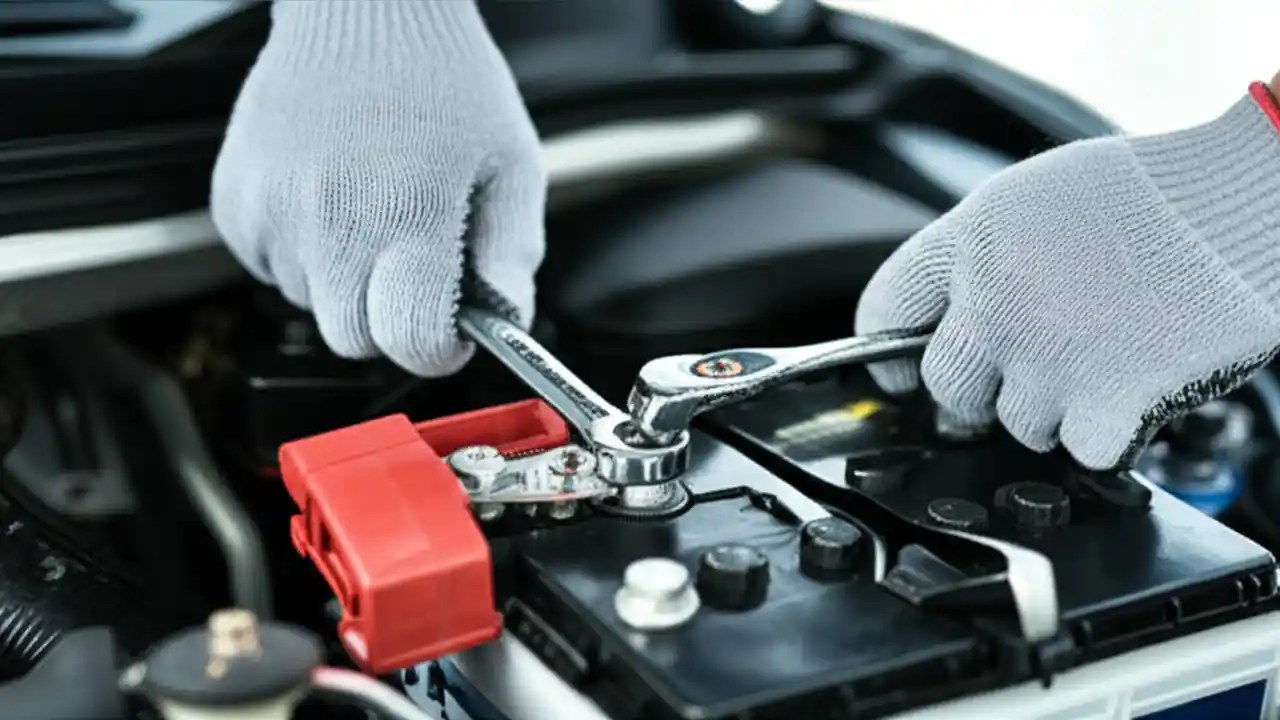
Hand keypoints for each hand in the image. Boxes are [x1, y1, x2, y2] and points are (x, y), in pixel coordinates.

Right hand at [212, 1, 545, 375]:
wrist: (361, 9)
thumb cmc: (444, 81)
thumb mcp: (511, 164)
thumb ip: (512, 253)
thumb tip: (504, 322)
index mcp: (407, 213)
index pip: (410, 341)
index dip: (438, 346)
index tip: (449, 328)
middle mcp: (329, 218)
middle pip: (353, 338)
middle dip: (388, 318)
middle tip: (413, 264)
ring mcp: (272, 211)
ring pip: (309, 304)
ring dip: (343, 281)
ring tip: (369, 208)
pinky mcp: (234, 204)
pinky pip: (270, 270)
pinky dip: (302, 253)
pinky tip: (330, 198)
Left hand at [856, 89, 1279, 468]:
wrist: (1250, 201)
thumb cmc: (1156, 193)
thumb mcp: (1038, 196)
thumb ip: (979, 254)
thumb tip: (946, 314)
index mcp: (971, 239)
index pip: (885, 311)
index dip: (891, 349)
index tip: (900, 369)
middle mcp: (996, 300)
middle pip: (947, 386)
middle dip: (981, 388)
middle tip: (1030, 366)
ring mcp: (1049, 357)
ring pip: (1018, 424)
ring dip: (1055, 408)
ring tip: (1105, 355)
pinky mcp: (1107, 404)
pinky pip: (1081, 450)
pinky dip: (1111, 432)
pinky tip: (1136, 385)